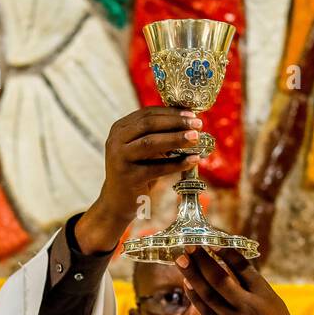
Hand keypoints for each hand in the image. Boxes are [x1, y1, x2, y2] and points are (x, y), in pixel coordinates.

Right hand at [75, 106, 201, 253]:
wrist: (117, 201)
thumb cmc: (137, 171)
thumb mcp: (144, 150)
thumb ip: (159, 135)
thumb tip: (190, 122)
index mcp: (120, 129)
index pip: (147, 114)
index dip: (171, 113)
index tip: (192, 114)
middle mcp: (115, 141)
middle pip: (149, 125)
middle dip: (175, 123)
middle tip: (198, 125)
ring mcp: (119, 159)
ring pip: (150, 143)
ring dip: (176, 139)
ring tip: (196, 138)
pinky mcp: (128, 177)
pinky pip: (157, 168)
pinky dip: (177, 164)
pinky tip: (193, 160)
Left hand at [175, 248, 313, 314]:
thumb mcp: (275, 306)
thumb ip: (255, 289)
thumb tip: (231, 268)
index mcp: (266, 296)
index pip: (244, 267)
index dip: (227, 252)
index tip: (214, 240)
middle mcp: (249, 306)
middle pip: (220, 277)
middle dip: (203, 259)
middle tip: (189, 245)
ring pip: (208, 293)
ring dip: (192, 275)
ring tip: (181, 260)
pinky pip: (205, 310)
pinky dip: (195, 295)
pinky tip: (187, 283)